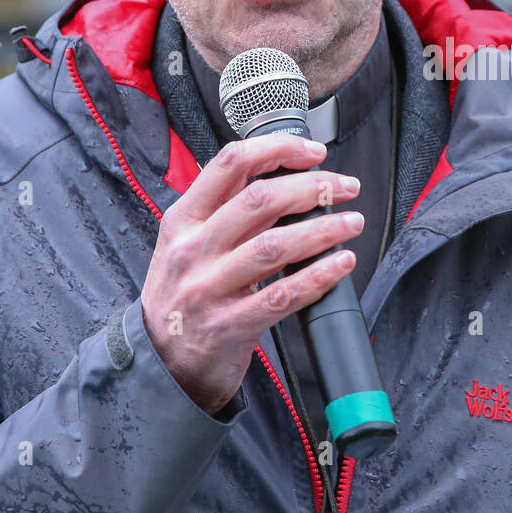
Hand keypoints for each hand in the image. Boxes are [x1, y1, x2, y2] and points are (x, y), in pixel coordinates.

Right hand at [141, 133, 363, 414]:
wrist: (159, 363)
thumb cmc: (182, 295)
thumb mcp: (188, 244)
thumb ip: (229, 212)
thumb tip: (289, 181)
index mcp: (183, 220)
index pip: (230, 164)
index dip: (278, 149)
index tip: (313, 152)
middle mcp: (193, 250)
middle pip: (261, 200)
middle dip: (312, 187)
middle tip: (344, 188)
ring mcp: (209, 289)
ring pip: (276, 246)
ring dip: (324, 229)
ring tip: (351, 222)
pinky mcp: (230, 326)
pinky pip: (283, 295)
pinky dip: (318, 276)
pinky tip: (342, 263)